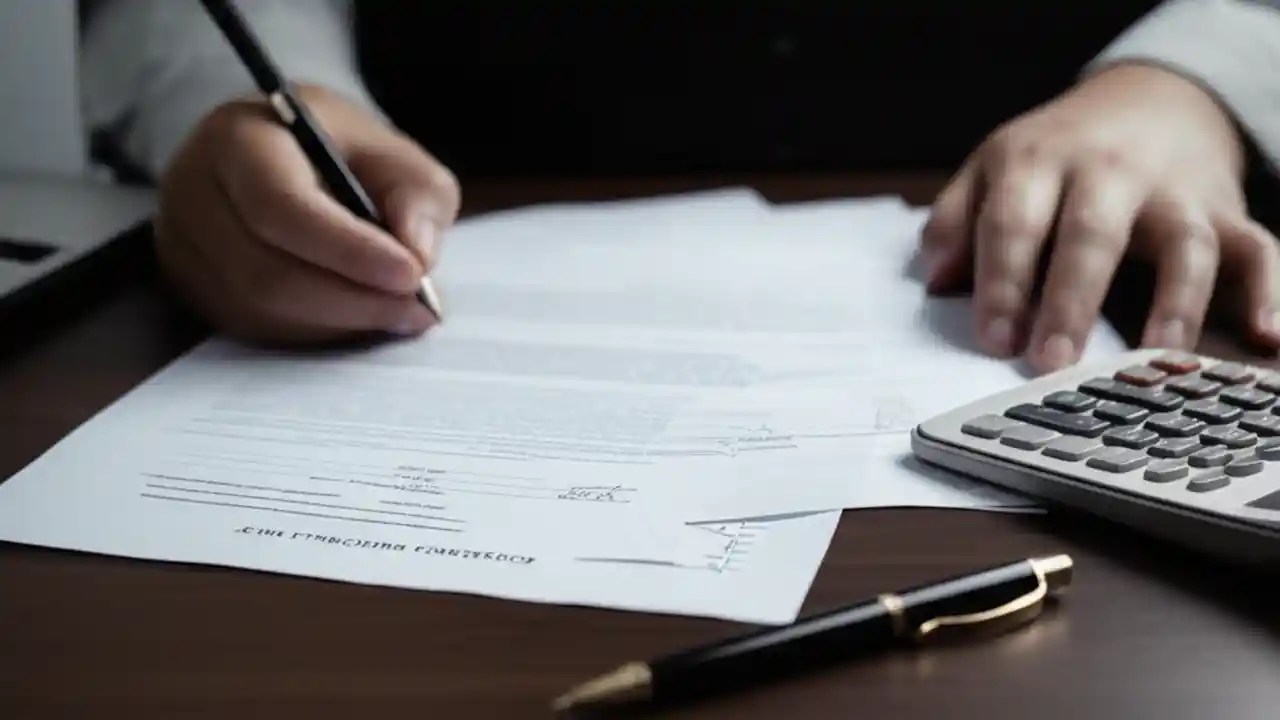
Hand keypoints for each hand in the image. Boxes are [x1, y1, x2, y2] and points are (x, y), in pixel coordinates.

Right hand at [155, 84, 459, 344]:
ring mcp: (185, 249)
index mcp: (239, 138)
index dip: (348, 249)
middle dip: (351, 298)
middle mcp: (194, 194)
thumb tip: (416, 254)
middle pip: (264, 271)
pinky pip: (256, 329)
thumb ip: (416, 195)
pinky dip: (319, 332)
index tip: (410, 274)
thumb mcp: (393, 152)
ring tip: (400, 313)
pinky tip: (359, 318)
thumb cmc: (340, 153)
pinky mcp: (196, 292)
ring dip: (340, 321)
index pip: (280, 204)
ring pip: (260, 309)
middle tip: (417, 308)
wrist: (280, 158)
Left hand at [922, 63, 1279, 372]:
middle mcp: (1109, 172)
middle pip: (1092, 234)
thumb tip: (935, 282)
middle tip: (1050, 361)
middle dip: (1070, 299)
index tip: (992, 339)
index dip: (1001, 281)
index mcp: (1038, 162)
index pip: (1014, 222)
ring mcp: (1173, 192)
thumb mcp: (991, 170)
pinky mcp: (1224, 212)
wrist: (1149, 101)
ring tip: (1153, 356)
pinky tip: (1266, 339)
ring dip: (1172, 302)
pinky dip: (1271, 293)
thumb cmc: (1054, 155)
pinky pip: (1259, 250)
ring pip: (1182, 243)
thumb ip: (956, 222)